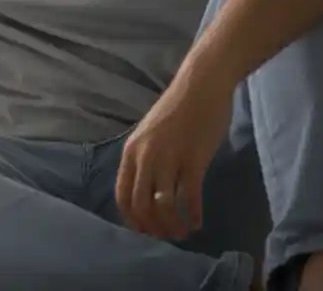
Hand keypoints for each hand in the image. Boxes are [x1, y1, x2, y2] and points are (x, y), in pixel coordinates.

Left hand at [115, 72, 234, 239]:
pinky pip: (190, 195)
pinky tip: (198, 222)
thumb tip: (147, 189)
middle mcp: (145, 158)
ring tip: (183, 233)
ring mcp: (169, 158)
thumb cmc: (176, 109)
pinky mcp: (194, 159)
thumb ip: (145, 159)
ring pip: (164, 204)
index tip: (144, 231)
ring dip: (173, 225)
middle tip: (167, 237)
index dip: (132, 219)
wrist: (200, 86)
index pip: (122, 195)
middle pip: (141, 205)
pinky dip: (194, 214)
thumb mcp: (149, 135)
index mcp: (131, 152)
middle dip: (153, 227)